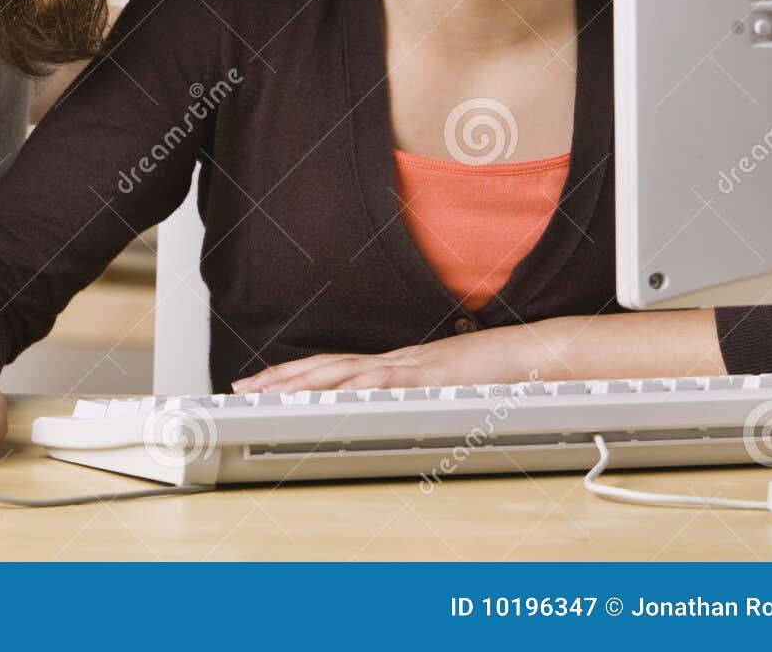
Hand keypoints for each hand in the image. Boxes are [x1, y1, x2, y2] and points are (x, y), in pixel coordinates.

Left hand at [232, 321, 564, 393]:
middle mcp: (392, 362)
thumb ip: (412, 400)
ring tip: (269, 393)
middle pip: (325, 367)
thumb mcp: (441, 392)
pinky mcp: (429, 377)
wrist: (528, 354)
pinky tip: (331, 398)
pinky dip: (355, 391)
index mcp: (393, 367)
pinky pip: (385, 385)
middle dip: (280, 378)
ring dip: (303, 382)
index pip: (331, 367)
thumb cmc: (491, 375)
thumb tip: (384, 417)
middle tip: (243, 389)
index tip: (260, 384)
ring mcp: (409, 367)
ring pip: (344, 371)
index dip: (293, 375)